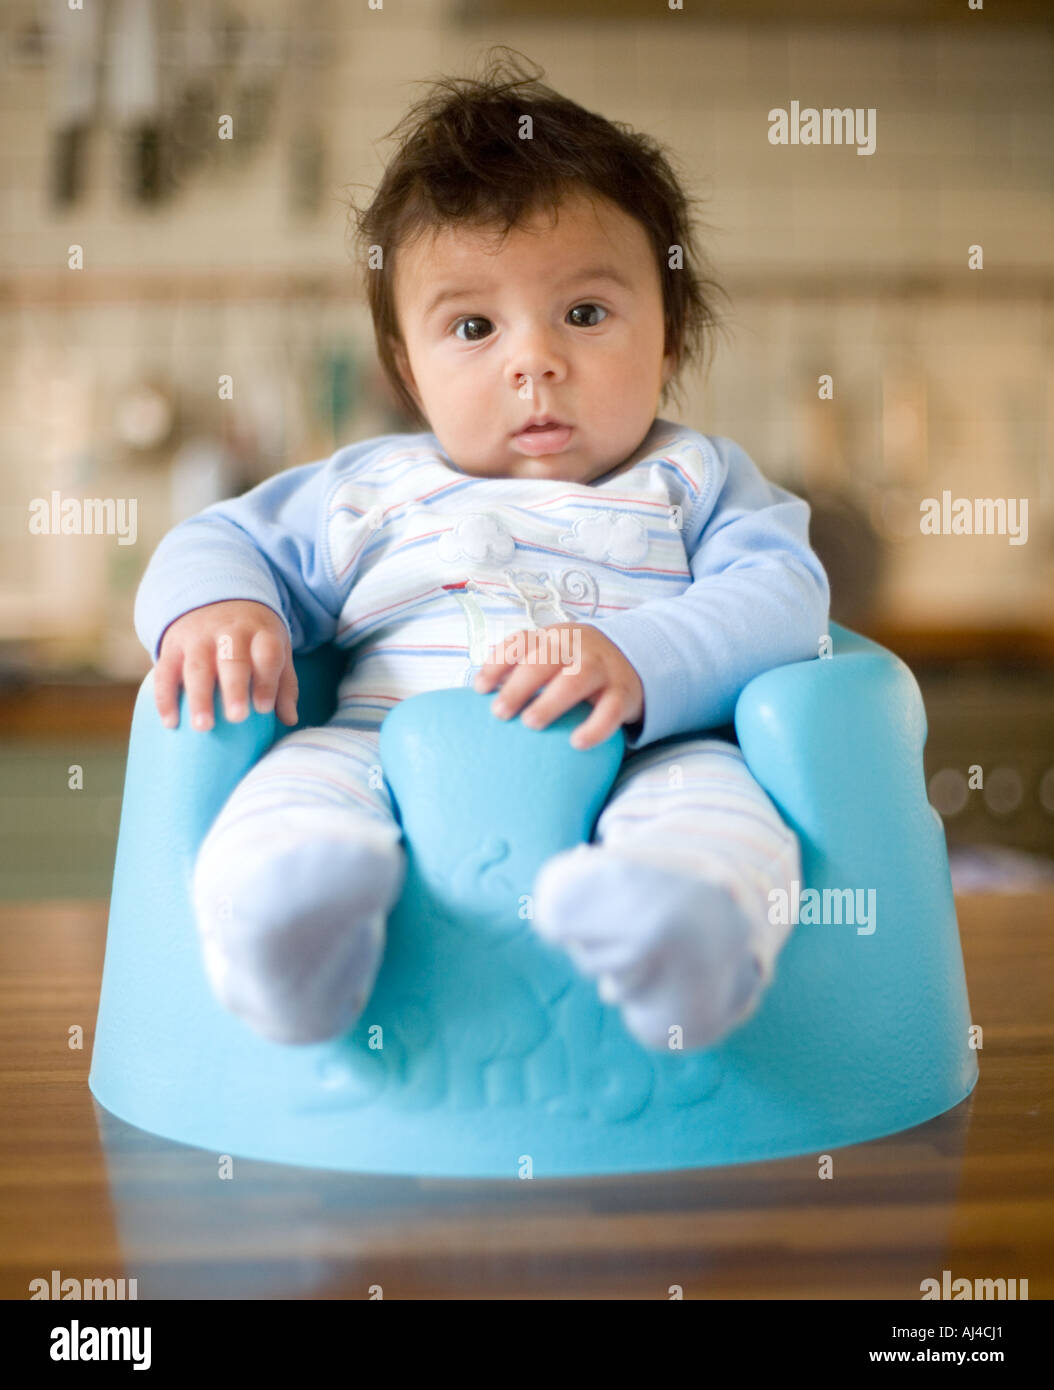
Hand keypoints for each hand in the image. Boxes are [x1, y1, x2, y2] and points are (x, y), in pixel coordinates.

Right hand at [154, 599, 298, 731]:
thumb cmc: (252, 638)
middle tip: (237, 717)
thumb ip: (283, 684)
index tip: (264, 709)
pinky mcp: (172, 646)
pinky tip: (171, 723)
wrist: (215, 598)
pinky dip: (165, 698)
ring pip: (196, 666)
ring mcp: (197, 638)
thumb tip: (289, 718)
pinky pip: (165, 672)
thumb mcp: (274, 649)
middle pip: (232, 658)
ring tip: (202, 726)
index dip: (266, 681)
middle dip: (234, 688)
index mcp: (260, 633)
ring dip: (199, 697)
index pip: (266, 654)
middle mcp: (228, 632)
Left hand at [473, 622, 643, 750]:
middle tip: (499, 713)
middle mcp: (577, 648)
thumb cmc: (576, 665)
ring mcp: (602, 669)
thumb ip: (521, 668)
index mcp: (553, 638)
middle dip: (518, 686)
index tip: (480, 689)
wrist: (635, 661)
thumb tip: (481, 692)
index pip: (521, 643)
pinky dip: (594, 727)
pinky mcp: (623, 693)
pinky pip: (610, 710)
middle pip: (544, 661)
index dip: (498, 663)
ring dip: (550, 701)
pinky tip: (577, 743)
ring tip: (530, 723)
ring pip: (575, 681)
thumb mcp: (552, 656)